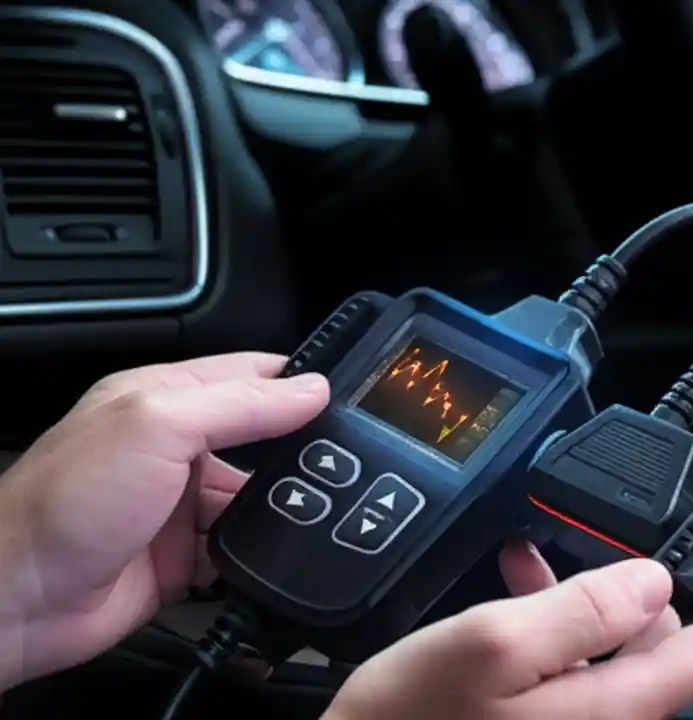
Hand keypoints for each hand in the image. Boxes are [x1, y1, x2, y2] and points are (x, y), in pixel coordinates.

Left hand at [0, 353, 328, 689]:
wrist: (20, 600)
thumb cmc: (63, 505)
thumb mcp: (157, 427)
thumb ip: (238, 405)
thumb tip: (309, 389)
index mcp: (162, 398)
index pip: (249, 374)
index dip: (297, 382)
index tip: (345, 396)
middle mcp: (172, 446)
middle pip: (261, 437)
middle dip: (299, 450)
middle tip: (338, 462)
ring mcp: (178, 502)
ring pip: (257, 496)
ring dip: (282, 505)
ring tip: (307, 511)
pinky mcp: (184, 555)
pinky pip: (242, 547)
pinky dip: (262, 551)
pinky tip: (274, 551)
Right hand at [323, 541, 692, 719]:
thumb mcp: (490, 646)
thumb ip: (580, 608)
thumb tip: (653, 580)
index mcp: (617, 709)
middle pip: (673, 652)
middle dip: (648, 587)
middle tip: (611, 541)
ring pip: (622, 657)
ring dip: (594, 601)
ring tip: (542, 555)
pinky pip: (582, 673)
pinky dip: (564, 629)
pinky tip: (522, 589)